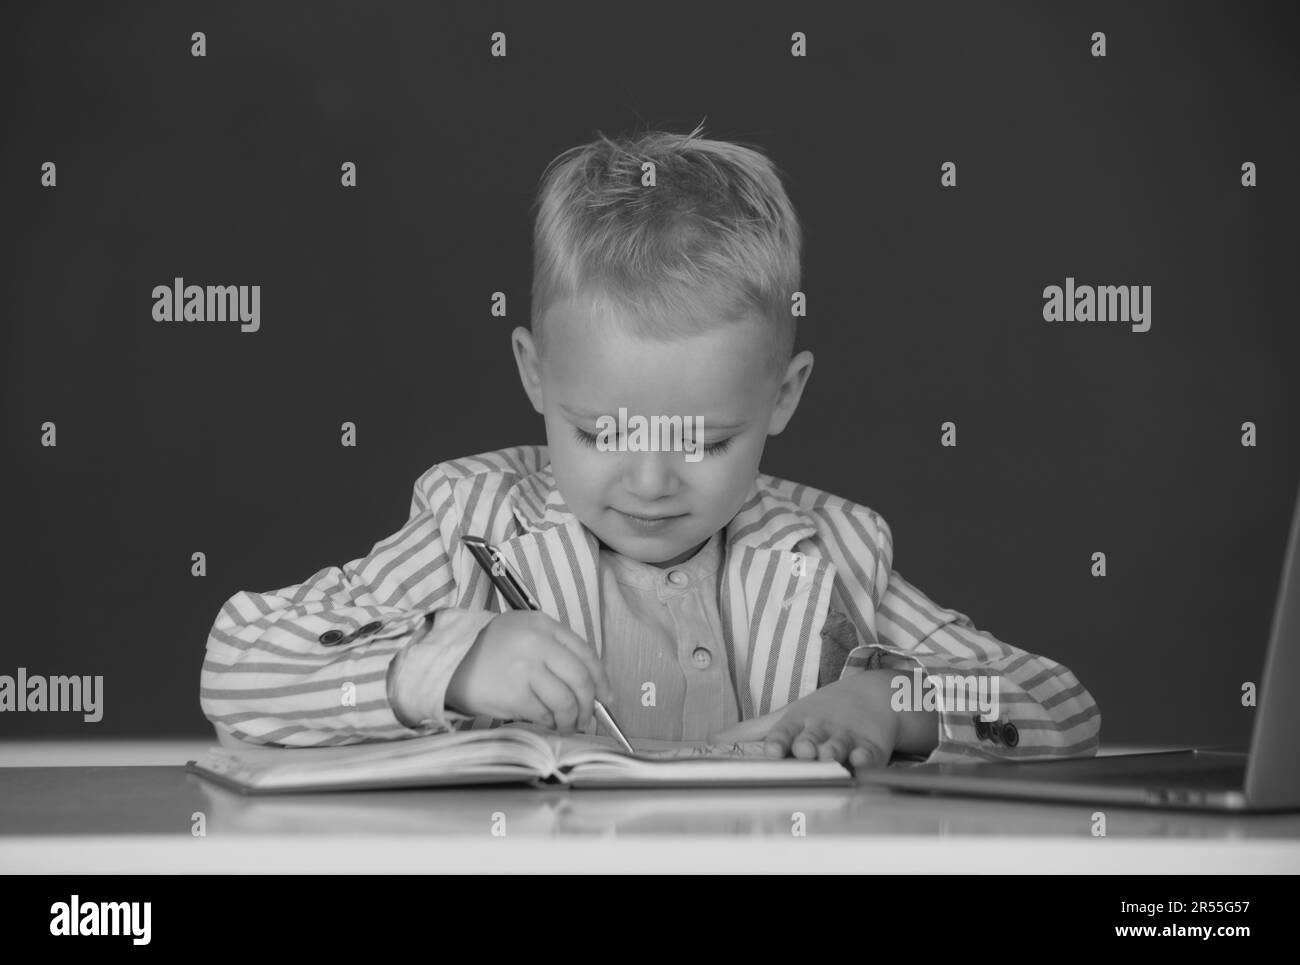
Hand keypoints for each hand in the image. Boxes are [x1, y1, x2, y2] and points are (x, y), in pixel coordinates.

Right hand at [445, 610, 612, 733]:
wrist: (451, 660)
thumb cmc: (491, 649)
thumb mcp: (525, 633)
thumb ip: (556, 651)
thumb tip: (590, 686)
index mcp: (544, 624)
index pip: (586, 654)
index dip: (601, 680)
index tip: (606, 697)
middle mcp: (537, 643)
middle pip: (580, 679)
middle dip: (589, 704)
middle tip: (588, 717)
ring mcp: (526, 668)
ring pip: (566, 701)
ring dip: (572, 719)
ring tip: (568, 725)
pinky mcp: (514, 693)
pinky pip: (545, 714)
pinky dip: (551, 723)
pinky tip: (548, 723)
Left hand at [708, 673, 900, 770]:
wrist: (872, 695)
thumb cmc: (820, 712)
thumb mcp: (785, 717)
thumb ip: (750, 732)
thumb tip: (711, 740)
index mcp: (798, 724)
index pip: (784, 732)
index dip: (778, 741)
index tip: (771, 750)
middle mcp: (821, 730)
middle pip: (811, 738)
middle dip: (806, 745)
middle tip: (802, 751)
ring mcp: (847, 737)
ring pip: (838, 745)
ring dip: (833, 750)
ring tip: (828, 756)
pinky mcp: (871, 746)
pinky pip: (869, 753)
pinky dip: (866, 757)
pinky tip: (861, 760)